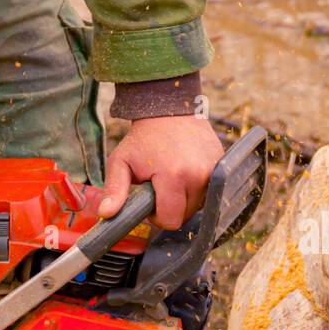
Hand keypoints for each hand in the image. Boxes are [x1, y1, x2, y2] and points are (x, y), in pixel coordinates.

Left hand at [98, 115, 223, 229]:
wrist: (169, 109)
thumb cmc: (143, 139)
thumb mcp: (121, 162)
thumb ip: (115, 190)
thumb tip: (107, 214)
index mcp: (173, 177)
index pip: (171, 220)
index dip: (158, 216)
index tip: (151, 198)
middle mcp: (198, 176)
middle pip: (186, 215)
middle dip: (172, 206)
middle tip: (160, 185)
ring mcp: (213, 170)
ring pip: (199, 205)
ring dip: (186, 198)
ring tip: (174, 176)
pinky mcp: (221, 164)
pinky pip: (210, 190)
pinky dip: (198, 187)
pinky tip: (187, 170)